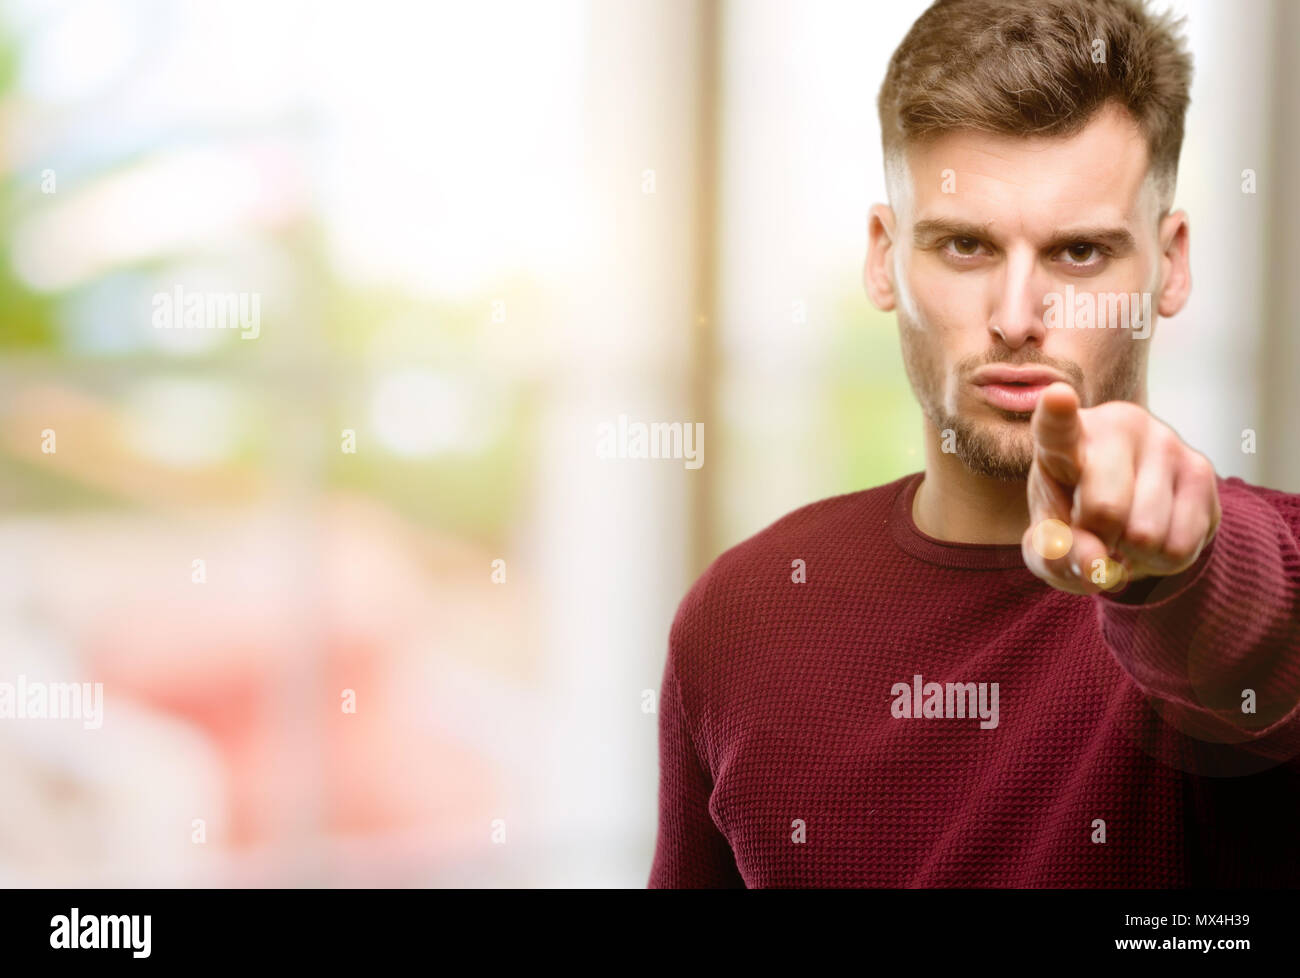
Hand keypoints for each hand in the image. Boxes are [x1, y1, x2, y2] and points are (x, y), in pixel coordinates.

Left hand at [1020, 382, 1220, 595]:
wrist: (1125, 518)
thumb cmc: (1073, 517)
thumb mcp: (1048, 543)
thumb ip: (1055, 554)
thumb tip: (1096, 566)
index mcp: (1063, 438)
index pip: (1056, 426)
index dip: (1056, 414)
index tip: (1057, 396)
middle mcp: (1117, 426)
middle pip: (1105, 509)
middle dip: (1099, 539)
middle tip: (1097, 530)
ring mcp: (1164, 441)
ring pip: (1147, 533)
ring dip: (1133, 553)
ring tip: (1125, 532)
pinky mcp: (1201, 468)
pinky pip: (1181, 545)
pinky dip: (1162, 560)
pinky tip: (1154, 536)